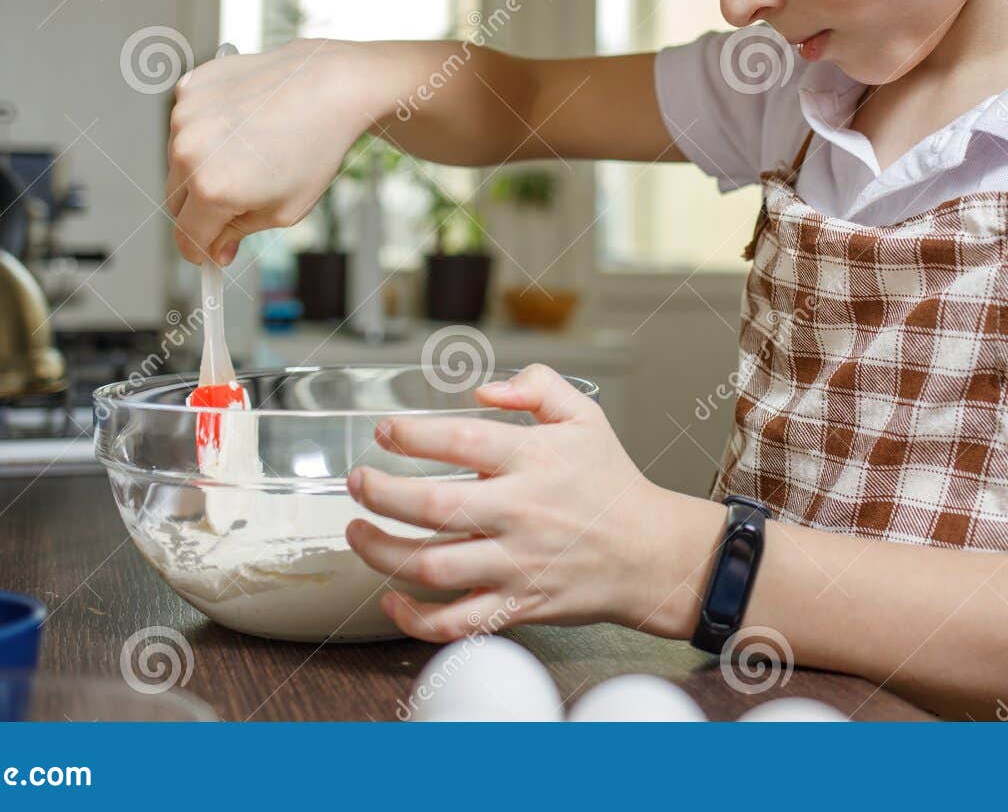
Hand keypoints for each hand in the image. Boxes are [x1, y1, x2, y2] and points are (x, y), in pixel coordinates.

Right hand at [166, 37, 375, 263]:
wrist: (330, 86)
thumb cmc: (315, 146)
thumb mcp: (284, 210)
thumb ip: (239, 232)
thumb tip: (216, 249)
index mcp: (211, 188)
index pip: (186, 237)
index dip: (200, 250)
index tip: (209, 252)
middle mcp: (188, 152)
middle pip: (177, 201)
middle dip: (200, 209)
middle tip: (235, 202)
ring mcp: (185, 116)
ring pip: (178, 160)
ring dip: (201, 166)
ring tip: (249, 152)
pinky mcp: (191, 87)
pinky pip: (187, 123)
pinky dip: (205, 129)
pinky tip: (242, 123)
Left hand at [345, 364, 674, 640]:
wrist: (649, 553)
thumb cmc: (611, 484)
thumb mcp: (584, 416)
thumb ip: (536, 386)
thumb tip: (484, 390)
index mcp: (533, 460)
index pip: (458, 440)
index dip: (411, 434)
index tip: (385, 432)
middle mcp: (519, 512)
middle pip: (430, 505)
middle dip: (380, 493)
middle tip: (358, 482)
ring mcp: (515, 563)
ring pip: (430, 566)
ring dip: (381, 551)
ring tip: (357, 532)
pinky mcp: (515, 605)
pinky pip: (454, 621)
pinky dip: (414, 617)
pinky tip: (392, 598)